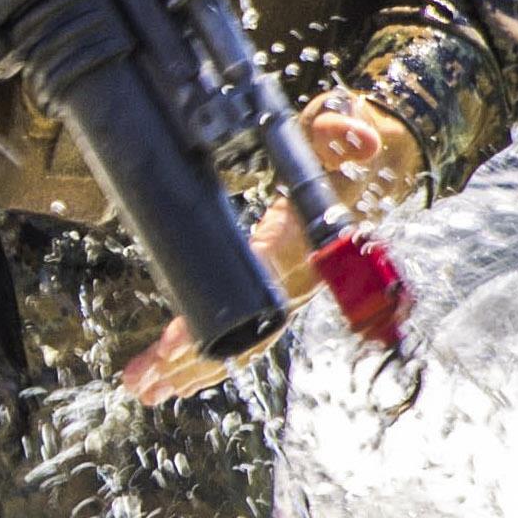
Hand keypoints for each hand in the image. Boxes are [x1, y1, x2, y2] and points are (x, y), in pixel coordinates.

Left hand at [119, 94, 423, 403]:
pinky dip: (206, 358)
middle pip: (242, 335)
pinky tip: (169, 376)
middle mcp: (295, 279)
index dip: (212, 323)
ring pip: (240, 343)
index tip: (171, 346)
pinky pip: (244, 335)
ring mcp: (287, 293)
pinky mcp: (276, 295)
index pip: (250, 294)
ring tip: (145, 388)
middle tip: (146, 383)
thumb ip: (339, 130)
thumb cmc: (342, 152)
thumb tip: (357, 138)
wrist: (371, 169)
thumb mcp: (336, 131)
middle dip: (192, 361)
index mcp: (299, 245)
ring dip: (192, 370)